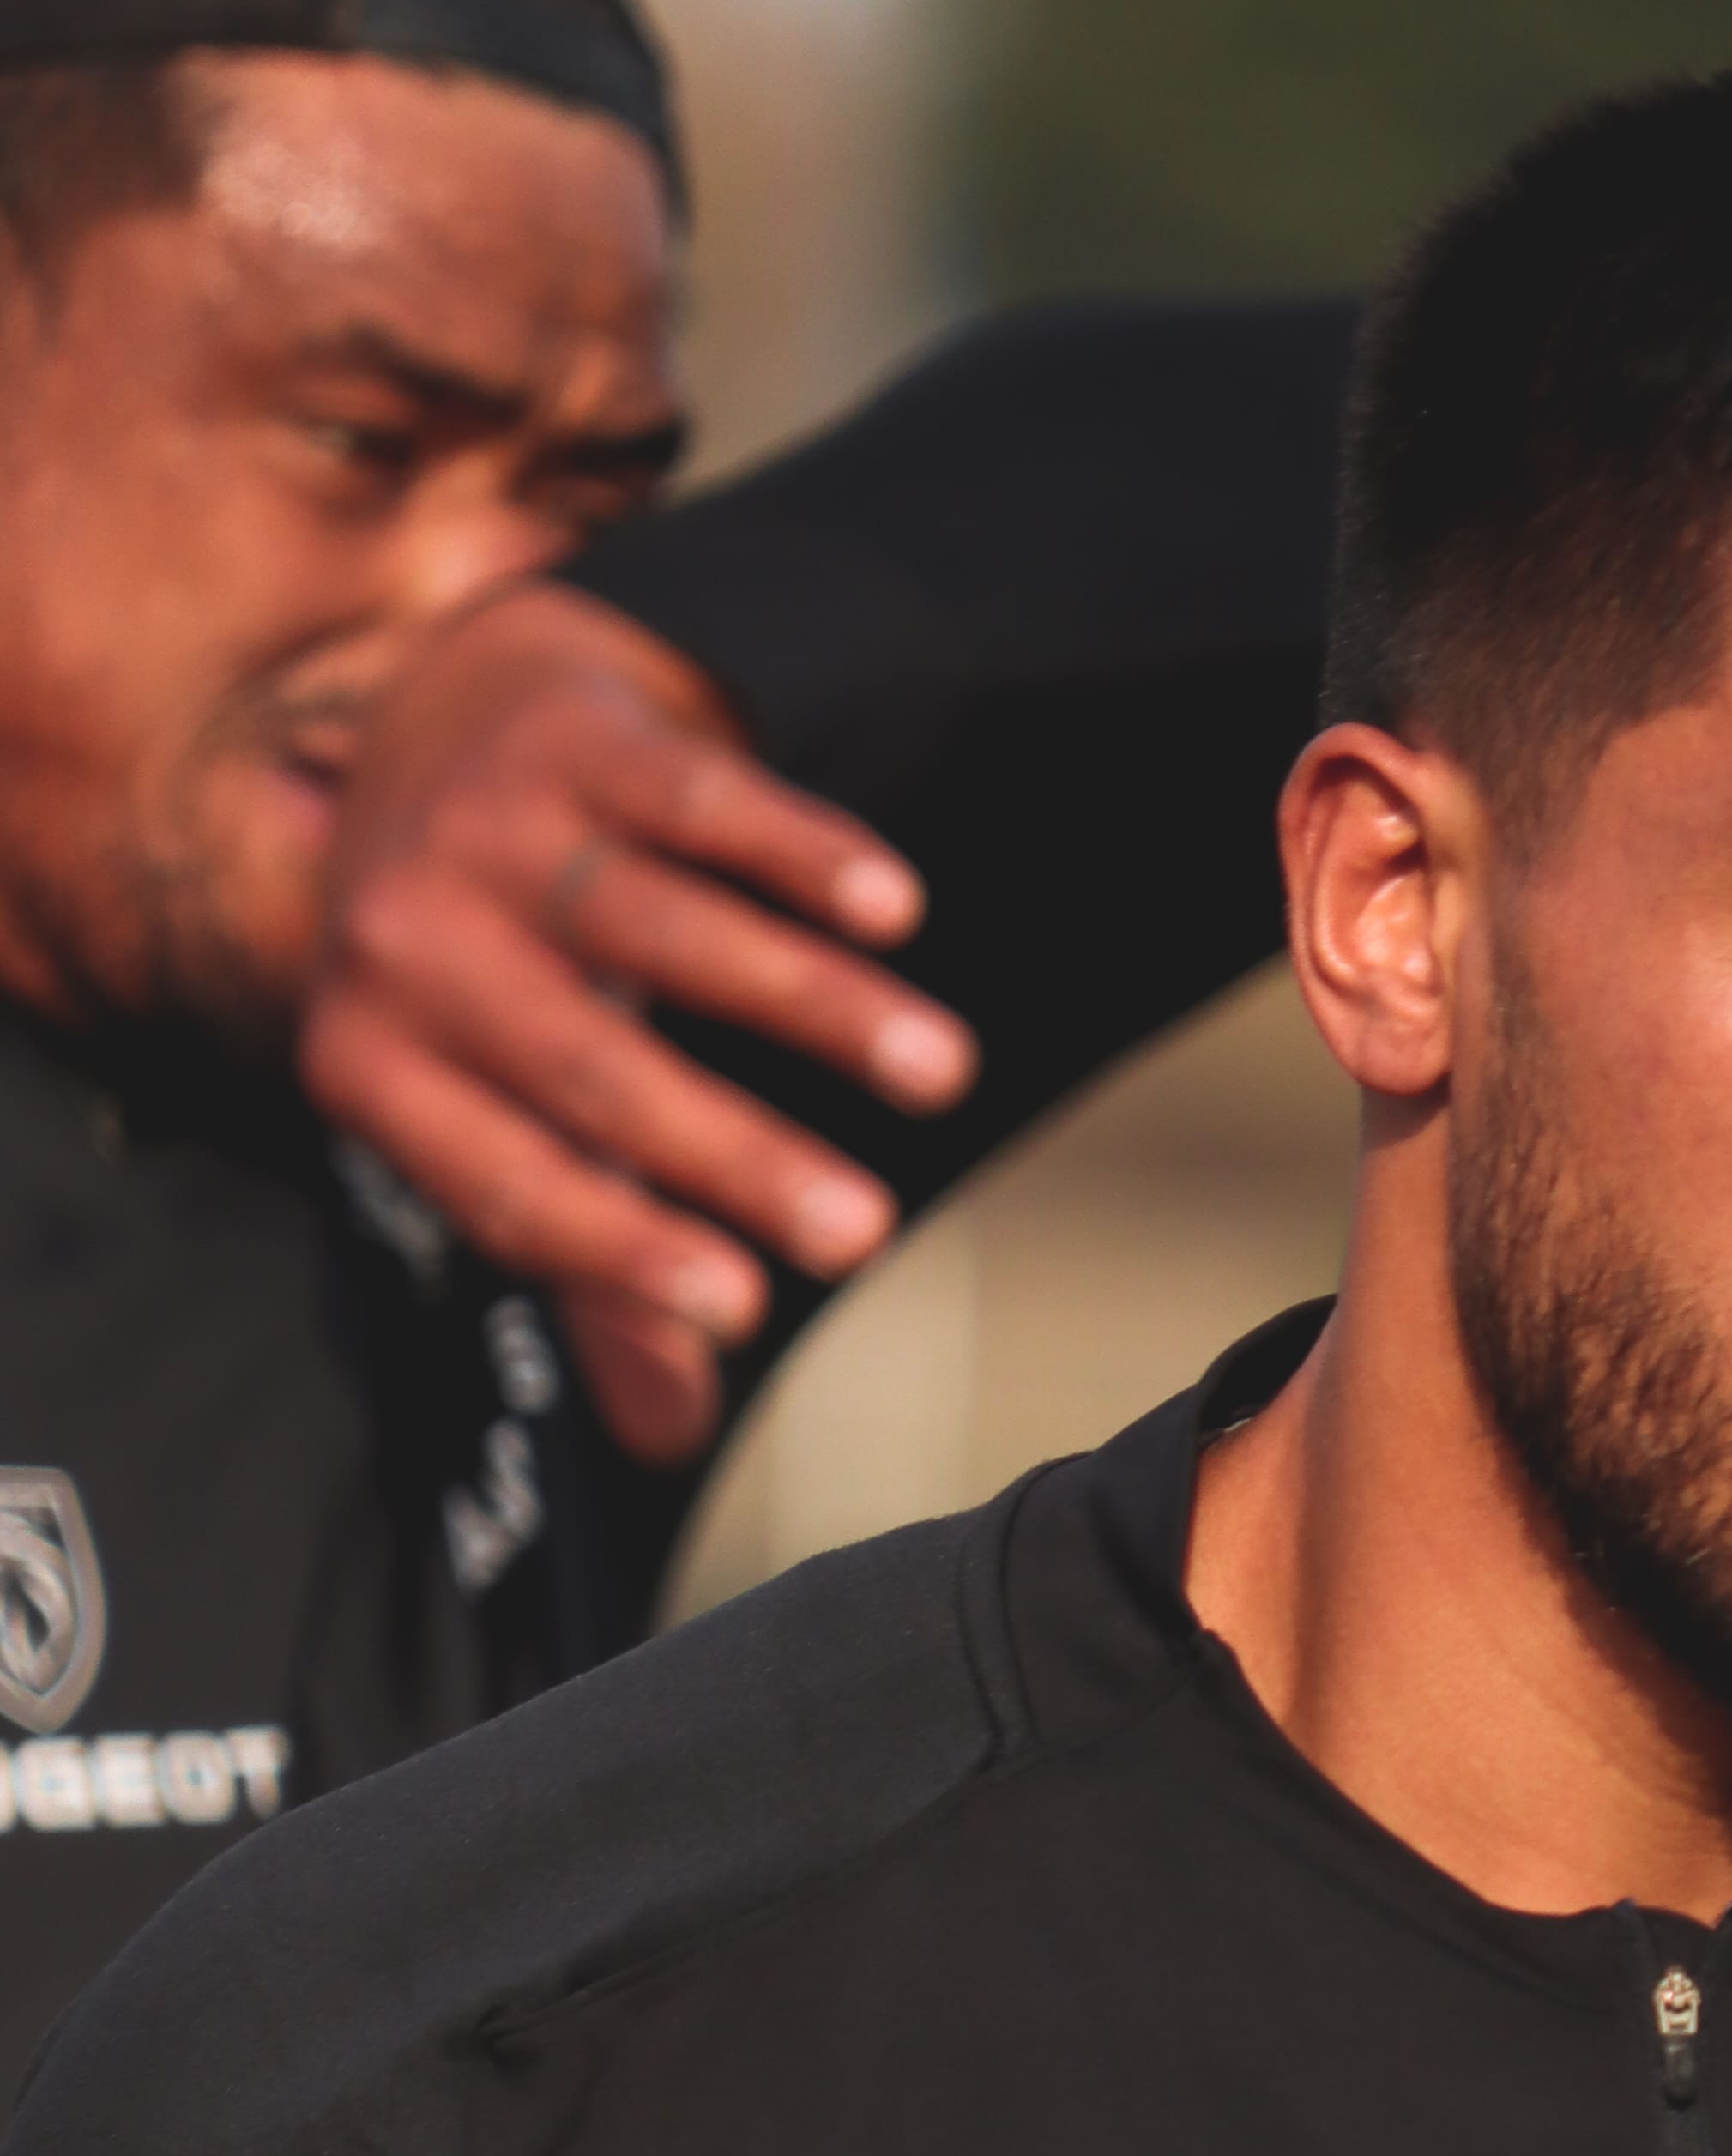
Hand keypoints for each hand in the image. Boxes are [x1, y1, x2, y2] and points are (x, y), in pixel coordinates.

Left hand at [301, 585, 976, 1460]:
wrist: (434, 720)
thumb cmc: (490, 969)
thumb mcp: (501, 1108)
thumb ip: (590, 1260)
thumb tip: (670, 1435)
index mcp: (367, 1066)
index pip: (502, 1183)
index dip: (621, 1251)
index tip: (745, 1309)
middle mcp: (403, 944)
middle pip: (590, 1069)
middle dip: (737, 1156)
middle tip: (864, 1233)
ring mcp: (485, 826)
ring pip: (666, 930)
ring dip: (814, 1007)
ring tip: (941, 1074)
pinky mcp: (573, 731)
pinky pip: (703, 802)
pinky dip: (803, 857)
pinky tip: (895, 912)